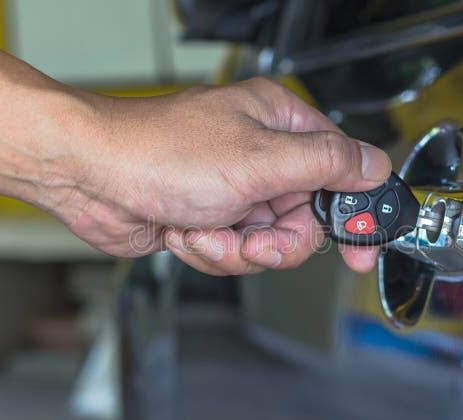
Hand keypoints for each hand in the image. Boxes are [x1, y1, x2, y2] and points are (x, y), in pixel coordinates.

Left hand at [43, 78, 391, 274]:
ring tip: (205, 230)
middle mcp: (259, 154)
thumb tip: (374, 166)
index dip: (354, 212)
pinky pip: (233, 252)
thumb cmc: (158, 153)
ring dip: (234, 248)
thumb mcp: (259, 159)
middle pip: (303, 218)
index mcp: (279, 124)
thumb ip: (326, 165)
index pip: (341, 169)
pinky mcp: (209, 217)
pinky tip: (184, 231)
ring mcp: (233, 189)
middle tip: (253, 241)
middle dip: (274, 241)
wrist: (89, 177)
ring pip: (267, 242)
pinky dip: (209, 251)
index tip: (362, 246)